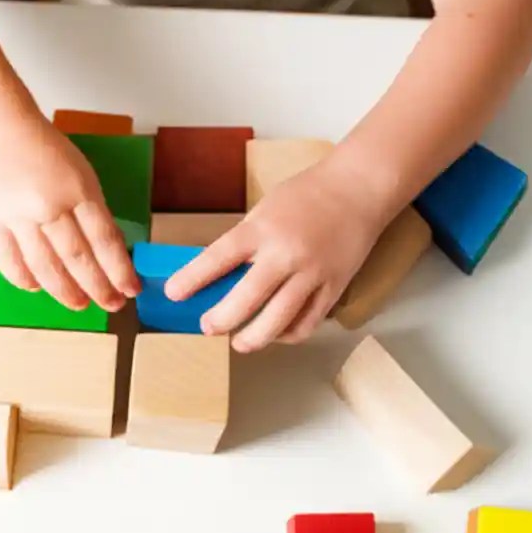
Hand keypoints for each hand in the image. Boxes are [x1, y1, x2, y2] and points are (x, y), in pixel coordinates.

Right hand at [0, 122, 139, 311]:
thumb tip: (110, 256)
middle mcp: (48, 206)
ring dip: (65, 291)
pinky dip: (25, 279)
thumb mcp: (82, 175)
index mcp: (77, 189)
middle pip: (77, 258)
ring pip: (44, 267)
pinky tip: (38, 288)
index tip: (131, 289)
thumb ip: (94, 212)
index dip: (120, 270)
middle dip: (98, 287)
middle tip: (112, 305)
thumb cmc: (46, 153)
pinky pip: (9, 262)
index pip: (104, 239)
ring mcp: (17, 217)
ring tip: (80, 304)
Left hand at [166, 160, 386, 351]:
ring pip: (279, 320)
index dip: (192, 278)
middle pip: (247, 298)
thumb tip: (217, 277)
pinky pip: (307, 322)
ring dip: (253, 338)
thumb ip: (245, 242)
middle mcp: (286, 253)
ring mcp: (312, 274)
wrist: (358, 189)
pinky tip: (275, 333)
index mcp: (262, 228)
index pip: (219, 257)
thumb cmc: (306, 196)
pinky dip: (288, 334)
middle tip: (207, 327)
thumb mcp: (264, 210)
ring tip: (239, 342)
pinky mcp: (334, 288)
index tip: (173, 294)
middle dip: (221, 319)